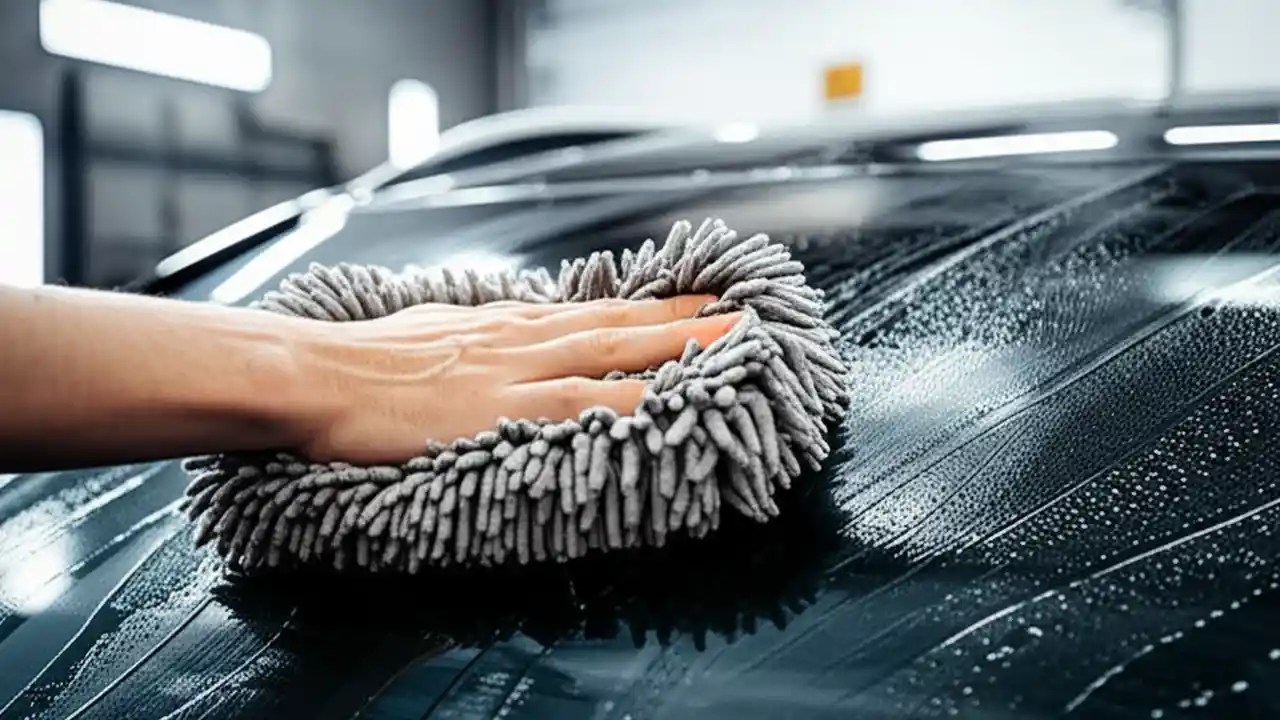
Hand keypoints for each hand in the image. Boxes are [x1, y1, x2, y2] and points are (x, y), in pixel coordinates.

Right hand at [291, 296, 737, 463]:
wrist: (315, 374)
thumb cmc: (361, 361)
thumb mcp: (431, 331)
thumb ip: (480, 336)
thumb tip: (511, 337)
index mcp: (504, 323)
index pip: (593, 310)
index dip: (649, 306)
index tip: (695, 301)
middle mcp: (521, 338)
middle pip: (619, 323)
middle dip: (685, 319)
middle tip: (741, 314)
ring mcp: (516, 371)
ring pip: (614, 354)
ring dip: (677, 348)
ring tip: (732, 346)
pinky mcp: (501, 409)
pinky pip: (581, 405)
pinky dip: (628, 404)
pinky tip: (668, 405)